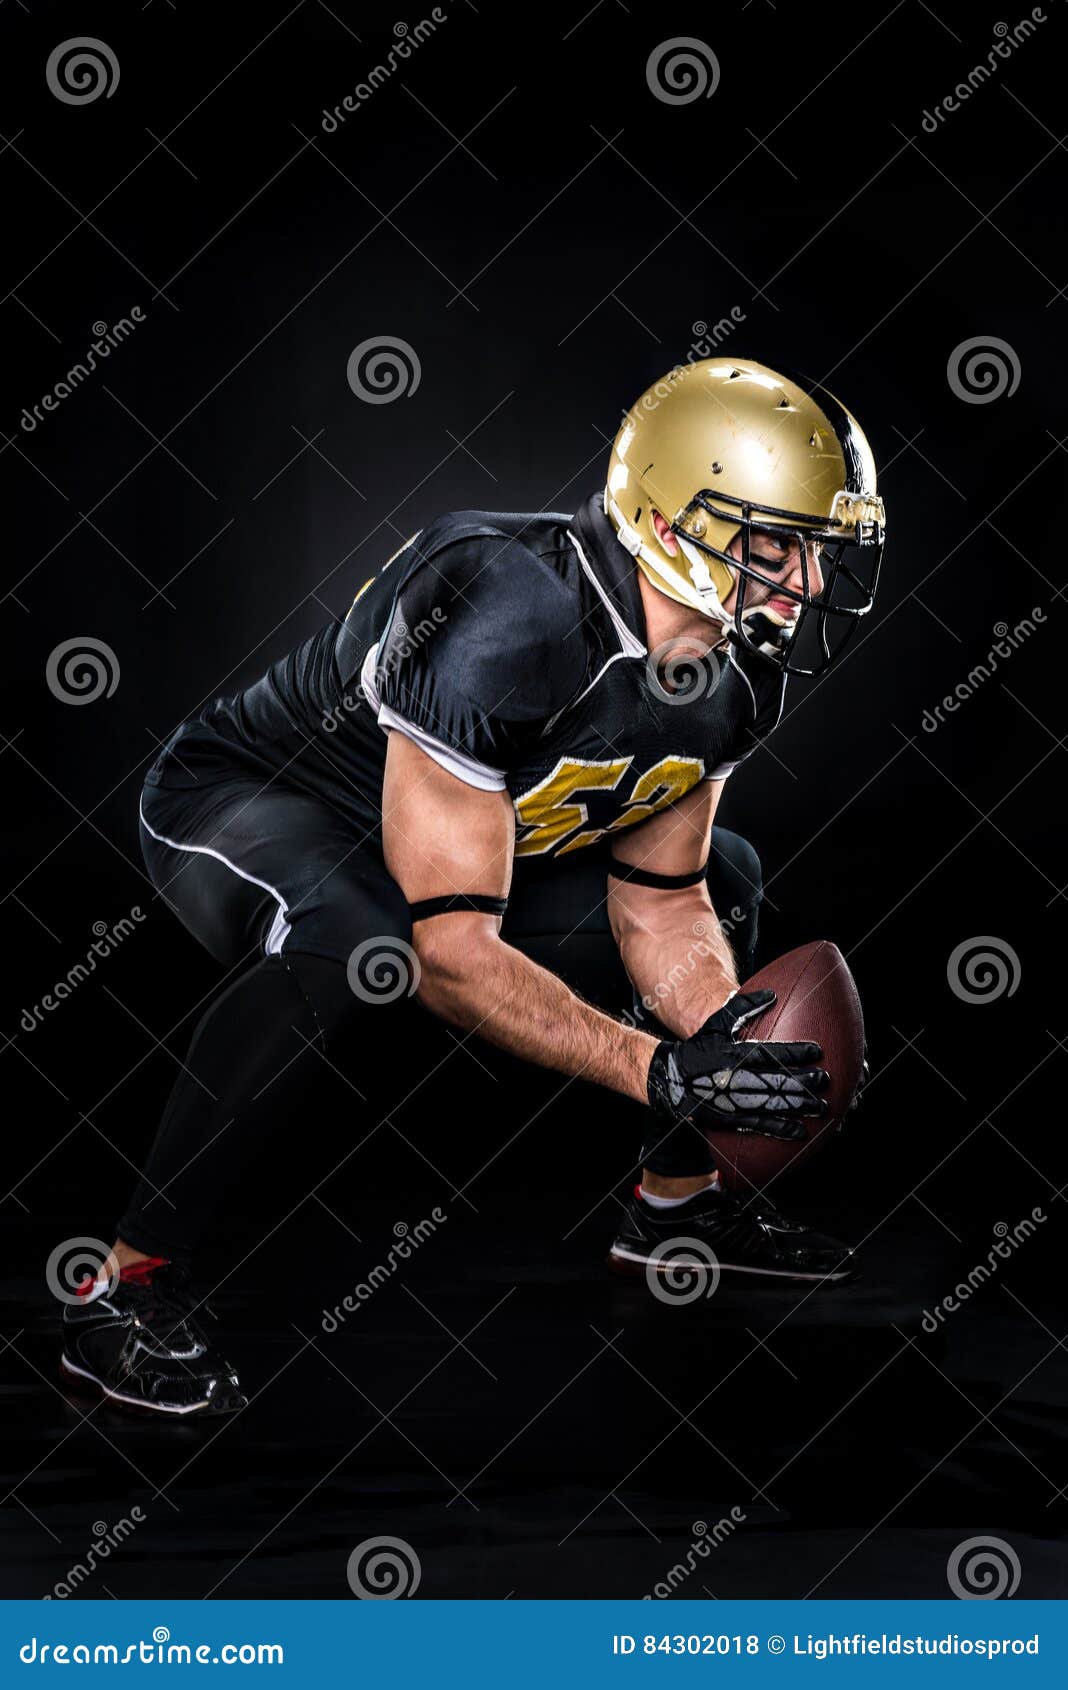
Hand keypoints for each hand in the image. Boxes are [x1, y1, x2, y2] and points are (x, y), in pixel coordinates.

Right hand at [646, 989, 828, 1140]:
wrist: (667, 1079)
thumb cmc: (697, 1049)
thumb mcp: (715, 1024)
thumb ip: (743, 1007)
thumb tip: (772, 994)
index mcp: (733, 1054)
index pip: (770, 1052)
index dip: (795, 1052)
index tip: (818, 1051)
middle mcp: (733, 1078)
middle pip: (775, 1080)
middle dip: (803, 1081)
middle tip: (825, 1080)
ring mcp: (731, 1101)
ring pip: (770, 1105)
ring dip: (798, 1107)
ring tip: (821, 1107)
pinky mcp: (727, 1120)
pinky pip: (757, 1126)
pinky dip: (779, 1128)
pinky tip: (799, 1131)